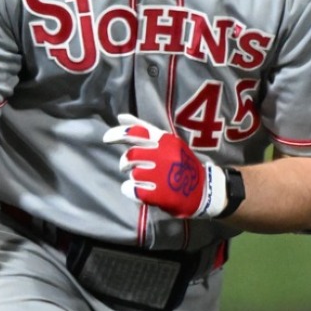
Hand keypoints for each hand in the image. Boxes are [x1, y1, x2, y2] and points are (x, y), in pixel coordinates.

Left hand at [101, 114, 233, 218]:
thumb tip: (121, 117)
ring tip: (144, 180)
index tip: (106, 138)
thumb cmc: (181, 164)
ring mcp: (163, 175)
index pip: (137, 132)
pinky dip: (131, 191)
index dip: (118, 134)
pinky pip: (133, 190)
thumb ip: (144, 129)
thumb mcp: (169, 142)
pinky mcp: (161, 194)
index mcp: (166, 140)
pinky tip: (137, 191)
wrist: (204, 190)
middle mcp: (164, 155)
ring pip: (133, 174)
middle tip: (129, 167)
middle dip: (126, 162)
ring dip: (133, 178)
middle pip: (131, 155)